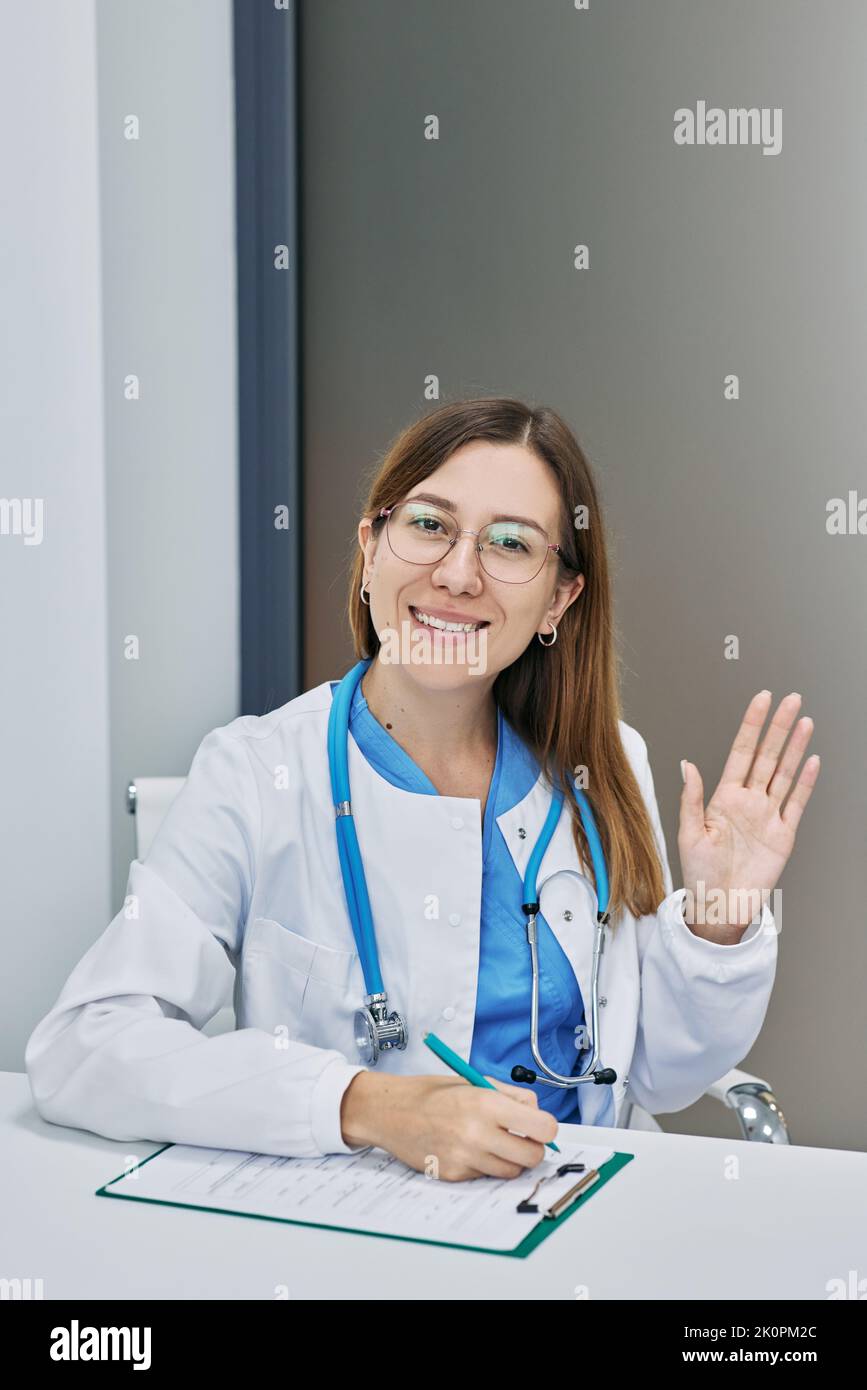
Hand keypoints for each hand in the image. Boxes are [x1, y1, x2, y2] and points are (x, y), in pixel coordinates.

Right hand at [340, 1070, 556, 1179]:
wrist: (391, 1112)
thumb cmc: (432, 1093)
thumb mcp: (473, 1081)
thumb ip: (511, 1095)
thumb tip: (538, 1113)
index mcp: (486, 1103)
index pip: (542, 1127)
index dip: (547, 1128)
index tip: (542, 1127)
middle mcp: (478, 1133)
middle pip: (532, 1156)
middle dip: (532, 1148)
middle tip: (522, 1138)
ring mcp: (466, 1158)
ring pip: (511, 1170)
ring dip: (510, 1159)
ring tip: (493, 1141)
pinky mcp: (455, 1175)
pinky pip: (485, 1176)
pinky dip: (484, 1165)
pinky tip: (468, 1148)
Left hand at [678, 691, 819, 943]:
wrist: (720, 906)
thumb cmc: (699, 874)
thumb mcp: (688, 834)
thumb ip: (691, 798)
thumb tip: (687, 765)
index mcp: (724, 797)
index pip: (742, 752)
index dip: (751, 725)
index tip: (761, 700)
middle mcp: (748, 801)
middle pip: (767, 756)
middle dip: (779, 727)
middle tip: (791, 700)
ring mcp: (767, 815)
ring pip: (785, 774)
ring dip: (795, 748)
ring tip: (805, 721)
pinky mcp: (783, 834)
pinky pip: (796, 803)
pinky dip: (805, 782)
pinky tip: (812, 761)